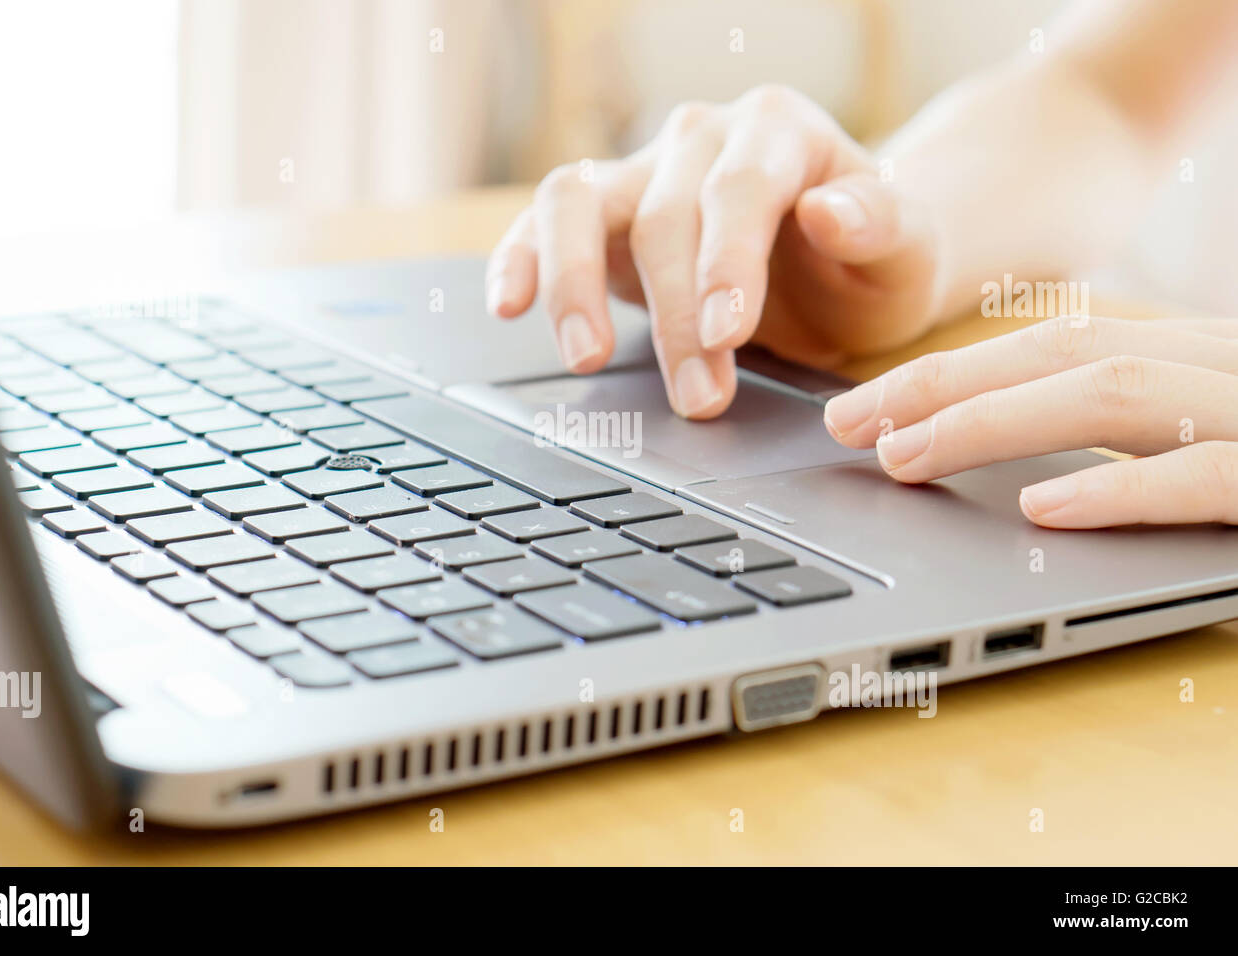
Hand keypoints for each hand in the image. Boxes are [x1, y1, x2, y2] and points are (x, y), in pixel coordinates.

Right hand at [486, 85, 941, 418]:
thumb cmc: (871, 261)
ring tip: (586, 357)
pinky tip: (509, 305)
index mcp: (779, 130)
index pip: (738, 188)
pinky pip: (545, 222)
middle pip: (665, 216)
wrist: (840, 266)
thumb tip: (830, 211)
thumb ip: (881, 226)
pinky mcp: (603, 215)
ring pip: (578, 201)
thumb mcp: (906, 251)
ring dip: (572, 282)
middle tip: (699, 400)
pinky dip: (521, 259)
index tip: (727, 334)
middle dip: (677, 316)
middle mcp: (701, 138)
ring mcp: (643, 171)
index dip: (727, 263)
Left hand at [823, 316, 1237, 527]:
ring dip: (996, 422)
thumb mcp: (1218, 439)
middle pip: (1068, 350)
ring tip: (907, 456)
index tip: (862, 408)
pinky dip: (1118, 487)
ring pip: (1118, 393)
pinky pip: (1204, 474)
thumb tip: (1013, 478)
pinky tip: (1041, 505)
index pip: (1057, 345)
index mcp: (1199, 358)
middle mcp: (1224, 369)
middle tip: (848, 423)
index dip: (950, 373)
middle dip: (943, 384)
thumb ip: (1138, 437)